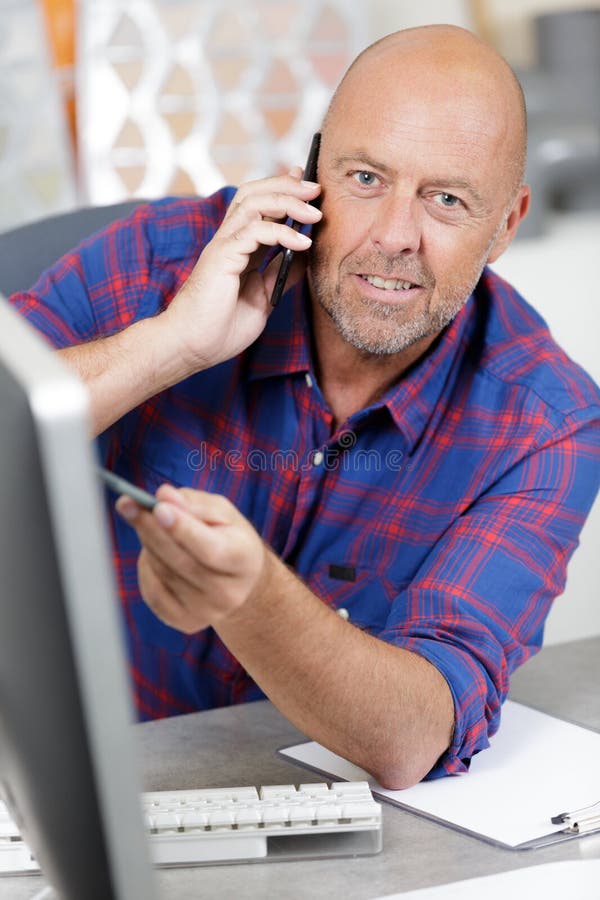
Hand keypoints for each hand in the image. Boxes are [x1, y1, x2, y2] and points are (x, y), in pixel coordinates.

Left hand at [116, 484, 268, 633]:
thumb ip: (194, 503)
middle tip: (127, 503)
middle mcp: (228, 592)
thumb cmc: (228, 537)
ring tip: (149, 523)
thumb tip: (163, 496)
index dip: (182, 528)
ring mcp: (207, 612)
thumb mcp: (222, 513)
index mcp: (244, 560)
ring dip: (149, 543)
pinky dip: (147, 567)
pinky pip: (152, 591)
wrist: (240, 582)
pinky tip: (154, 553)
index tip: (157, 507)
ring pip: (162, 572)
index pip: (210, 548)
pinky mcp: (186, 623)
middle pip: (180, 561)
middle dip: (151, 529)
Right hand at [162, 170, 320, 373]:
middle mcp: (228, 240)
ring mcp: (223, 246)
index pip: (258, 205)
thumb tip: (304, 255)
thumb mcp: (263, 297)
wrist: (193, 347)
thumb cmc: (221, 326)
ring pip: (254, 204)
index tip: (309, 187)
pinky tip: (302, 242)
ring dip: (288, 202)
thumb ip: (279, 273)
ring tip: (315, 213)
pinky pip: (254, 232)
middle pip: (255, 193)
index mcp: (237, 247)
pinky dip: (282, 232)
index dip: (283, 190)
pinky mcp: (222, 257)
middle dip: (288, 185)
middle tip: (317, 188)